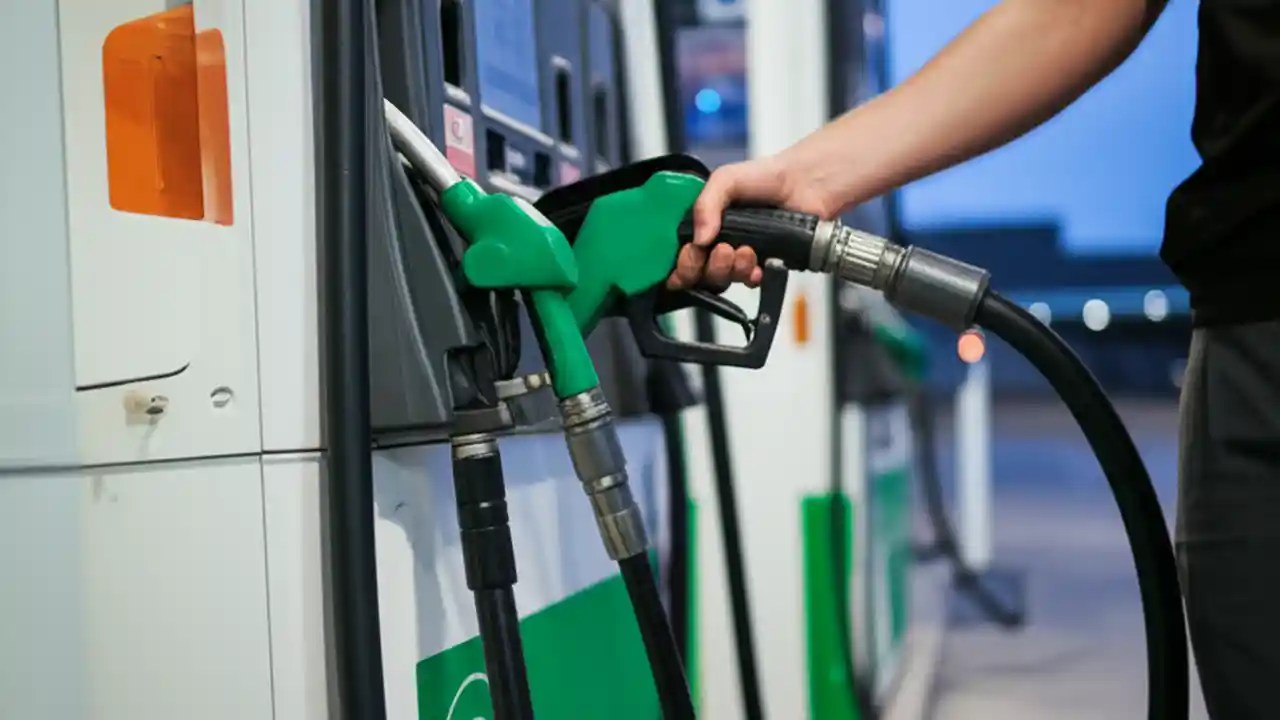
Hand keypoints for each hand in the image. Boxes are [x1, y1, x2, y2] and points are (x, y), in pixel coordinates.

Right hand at [666, 153, 832, 290]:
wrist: (806, 184)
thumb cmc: (766, 176)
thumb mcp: (725, 180)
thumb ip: (704, 205)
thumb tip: (698, 240)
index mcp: (704, 223)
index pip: (682, 253)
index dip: (682, 262)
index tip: (691, 255)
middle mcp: (718, 242)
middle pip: (699, 273)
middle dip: (707, 267)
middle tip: (723, 249)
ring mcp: (741, 256)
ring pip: (723, 279)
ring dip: (730, 269)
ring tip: (746, 250)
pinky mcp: (763, 265)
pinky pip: (749, 282)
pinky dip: (751, 276)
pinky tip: (758, 264)